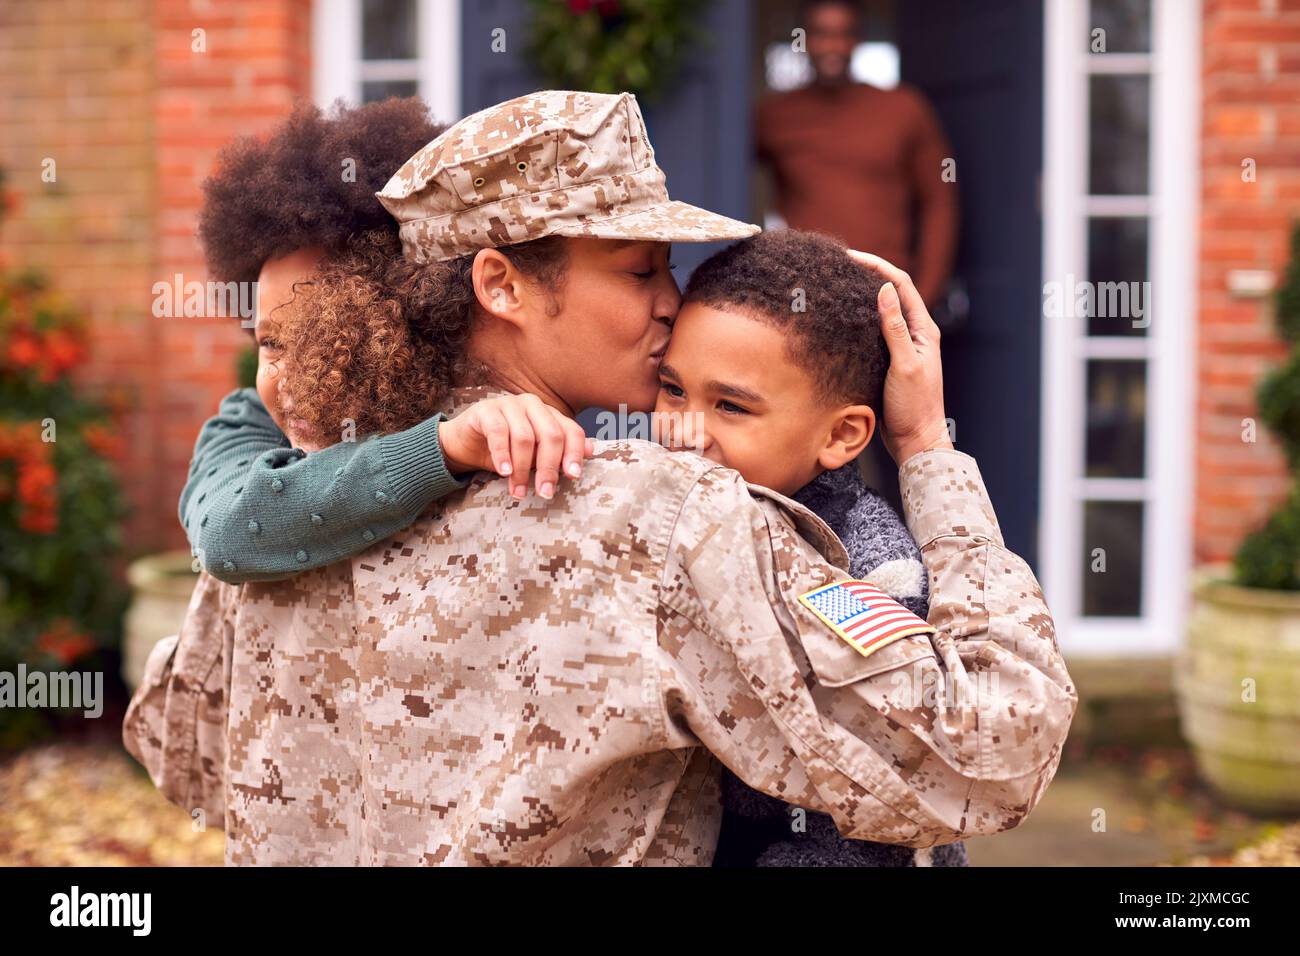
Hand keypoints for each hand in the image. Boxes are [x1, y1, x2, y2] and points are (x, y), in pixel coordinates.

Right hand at [438, 392, 594, 499]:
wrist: (466, 443)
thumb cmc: (506, 450)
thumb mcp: (535, 456)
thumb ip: (559, 453)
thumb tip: (591, 450)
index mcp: (549, 414)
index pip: (571, 431)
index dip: (575, 453)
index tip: (573, 476)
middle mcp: (533, 405)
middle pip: (550, 435)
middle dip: (549, 468)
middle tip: (545, 493)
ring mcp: (509, 404)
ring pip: (524, 437)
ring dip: (522, 469)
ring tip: (519, 492)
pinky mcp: (486, 410)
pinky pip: (498, 432)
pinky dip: (503, 455)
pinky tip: (504, 473)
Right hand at [847, 251, 952, 464]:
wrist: (915, 439)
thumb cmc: (915, 407)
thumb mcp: (905, 366)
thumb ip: (895, 329)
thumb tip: (885, 290)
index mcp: (924, 330)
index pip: (901, 285)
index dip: (878, 266)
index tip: (851, 257)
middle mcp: (914, 333)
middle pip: (891, 293)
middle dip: (867, 275)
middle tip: (838, 266)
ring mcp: (901, 346)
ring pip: (880, 311)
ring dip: (861, 296)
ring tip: (836, 285)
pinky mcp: (888, 360)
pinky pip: (873, 332)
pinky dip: (858, 320)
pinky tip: (840, 319)